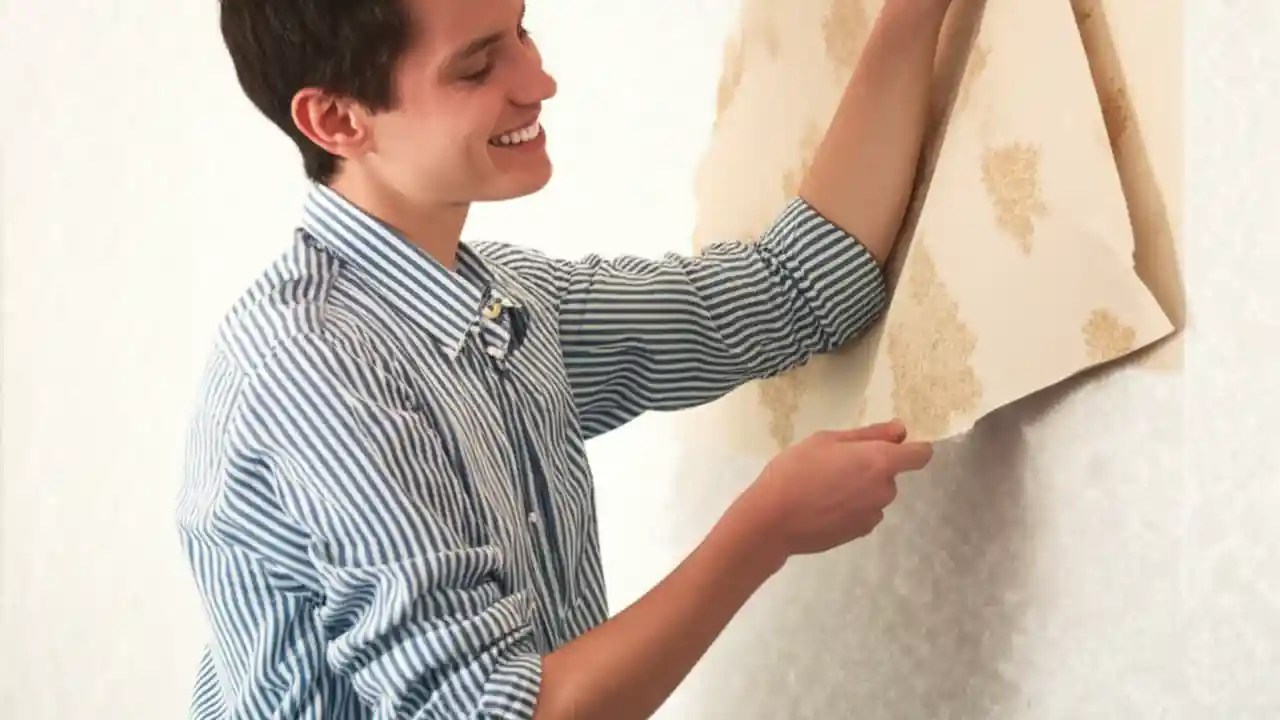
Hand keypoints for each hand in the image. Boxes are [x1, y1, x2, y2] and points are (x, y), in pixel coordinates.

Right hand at [732, 420, 932, 562]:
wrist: (773, 520)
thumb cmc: (796, 470)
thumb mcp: (826, 440)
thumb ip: (869, 435)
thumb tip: (900, 431)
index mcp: (880, 462)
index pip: (921, 455)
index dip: (911, 448)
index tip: (891, 446)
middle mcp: (885, 490)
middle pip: (891, 475)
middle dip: (872, 468)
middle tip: (835, 465)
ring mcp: (874, 514)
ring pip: (876, 494)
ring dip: (861, 488)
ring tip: (825, 488)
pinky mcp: (861, 532)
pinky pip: (865, 512)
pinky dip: (852, 507)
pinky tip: (824, 507)